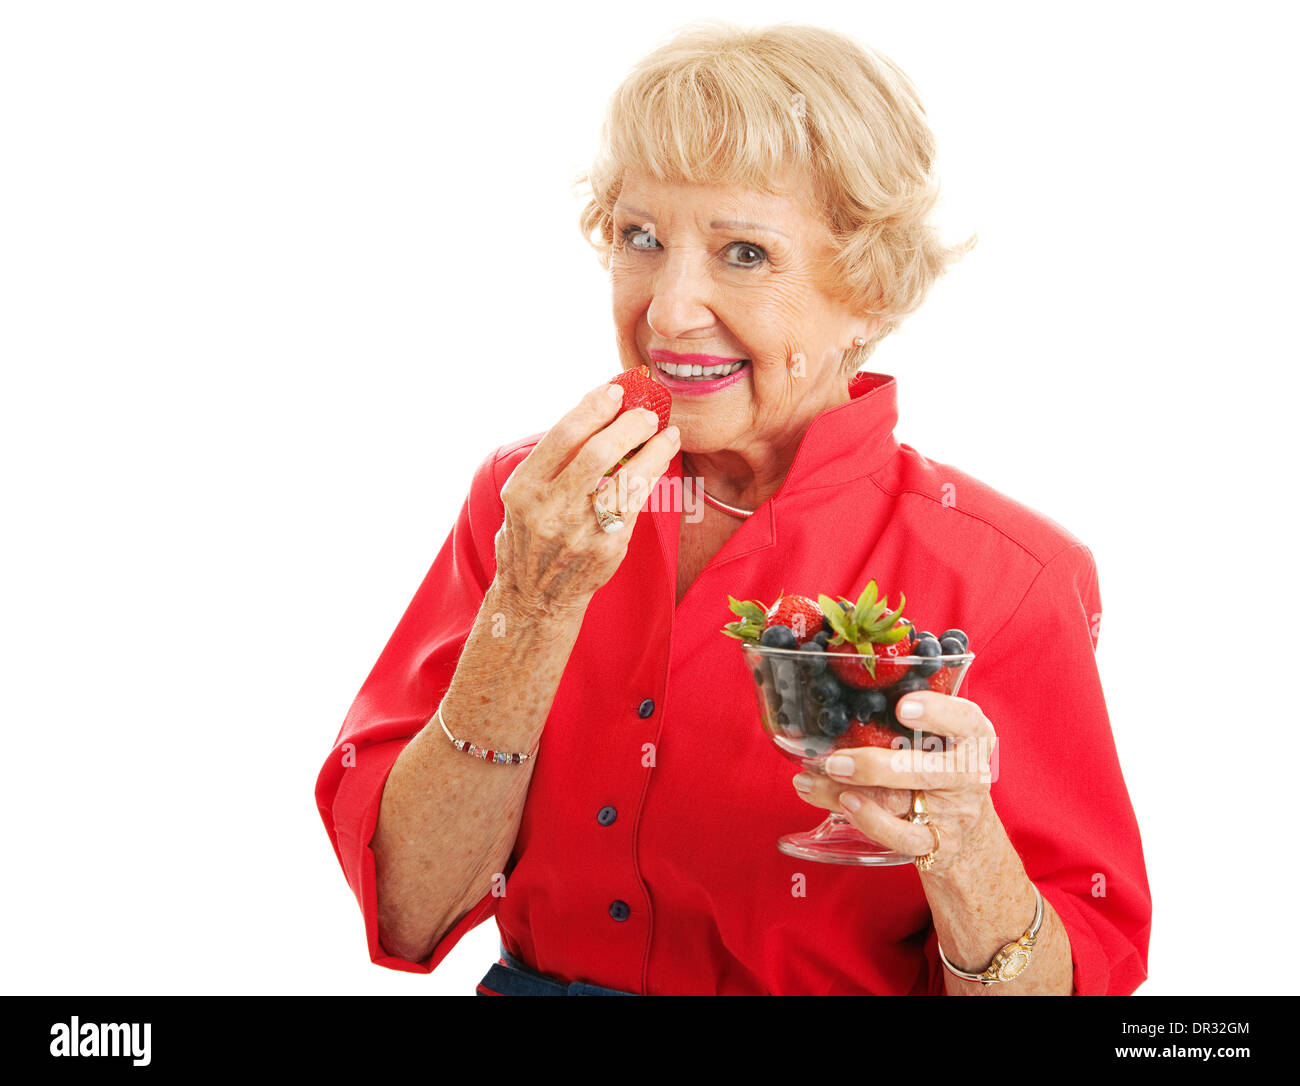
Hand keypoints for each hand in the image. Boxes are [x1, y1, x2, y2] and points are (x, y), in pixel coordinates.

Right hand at [494, 379, 678, 616]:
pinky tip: (661, 459)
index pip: (564, 435)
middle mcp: (550, 509)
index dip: (594, 406)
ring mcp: (580, 531)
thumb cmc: (534, 534)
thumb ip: (554, 460)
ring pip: (627, 478)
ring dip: (653, 448)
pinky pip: (638, 502)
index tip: (615, 391)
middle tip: (647, 412)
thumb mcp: (526, 496)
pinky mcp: (608, 546)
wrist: (536, 596)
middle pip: (597, 452)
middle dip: (629, 424)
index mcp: (524, 488)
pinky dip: (653, 474)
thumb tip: (600, 412)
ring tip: (666, 433)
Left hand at [791, 691, 997, 873]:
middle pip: (928, 771)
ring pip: (901, 803)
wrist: (971, 832)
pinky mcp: (937, 844)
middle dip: (875, 766)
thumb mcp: (944, 735)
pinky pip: (903, 838)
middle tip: (833, 760)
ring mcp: (954, 812)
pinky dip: (871, 822)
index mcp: (974, 737)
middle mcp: (967, 774)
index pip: (965, 721)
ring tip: (810, 780)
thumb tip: (844, 685)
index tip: (902, 706)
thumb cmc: (943, 765)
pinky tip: (843, 805)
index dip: (937, 712)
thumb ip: (912, 712)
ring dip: (847, 793)